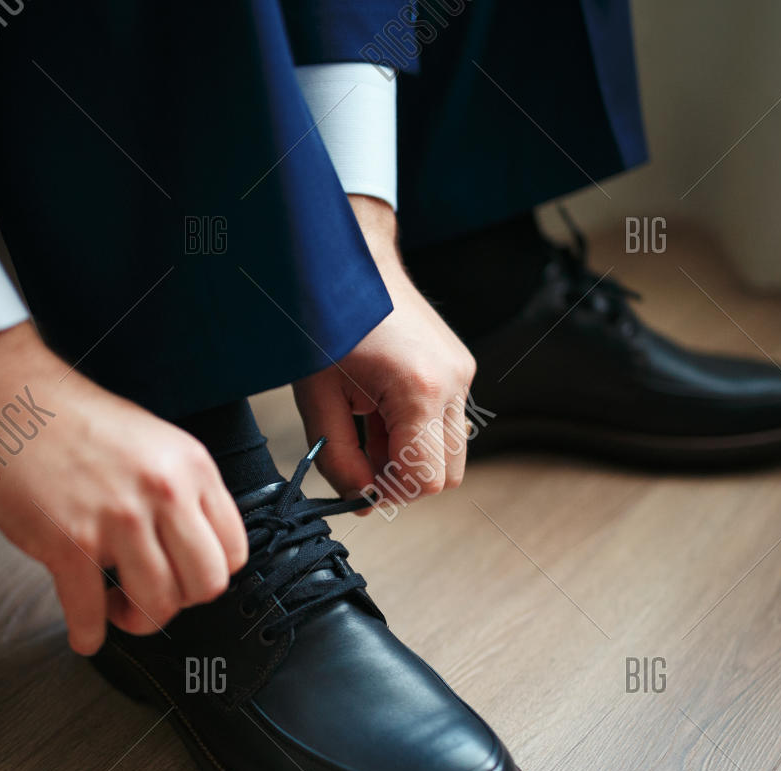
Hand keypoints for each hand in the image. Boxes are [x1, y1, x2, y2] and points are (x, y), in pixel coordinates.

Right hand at [0, 323, 247, 653]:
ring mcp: (118, 518)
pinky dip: (89, 633)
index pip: (233, 550)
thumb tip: (185, 545)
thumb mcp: (148, 440)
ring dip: (136, 619)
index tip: (182, 574)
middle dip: (179, 601)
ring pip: (158, 606)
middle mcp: (163, 492)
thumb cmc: (62, 415)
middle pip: (206, 585)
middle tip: (150, 594)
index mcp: (190, 466)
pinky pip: (91, 614)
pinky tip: (84, 630)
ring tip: (114, 605)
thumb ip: (175, 489)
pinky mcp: (68, 542)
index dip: (205, 571)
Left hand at [292, 194, 474, 506]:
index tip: (358, 488)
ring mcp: (462, 373)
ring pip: (450, 451)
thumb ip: (338, 458)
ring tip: (367, 432)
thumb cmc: (328, 322)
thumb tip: (359, 498)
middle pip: (446, 474)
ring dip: (410, 456)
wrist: (350, 262)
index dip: (389, 494)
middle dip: (404, 480)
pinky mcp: (459, 366)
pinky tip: (380, 412)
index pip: (423, 480)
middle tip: (362, 466)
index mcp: (420, 390)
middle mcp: (453, 383)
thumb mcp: (318, 400)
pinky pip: (446, 422)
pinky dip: (416, 431)